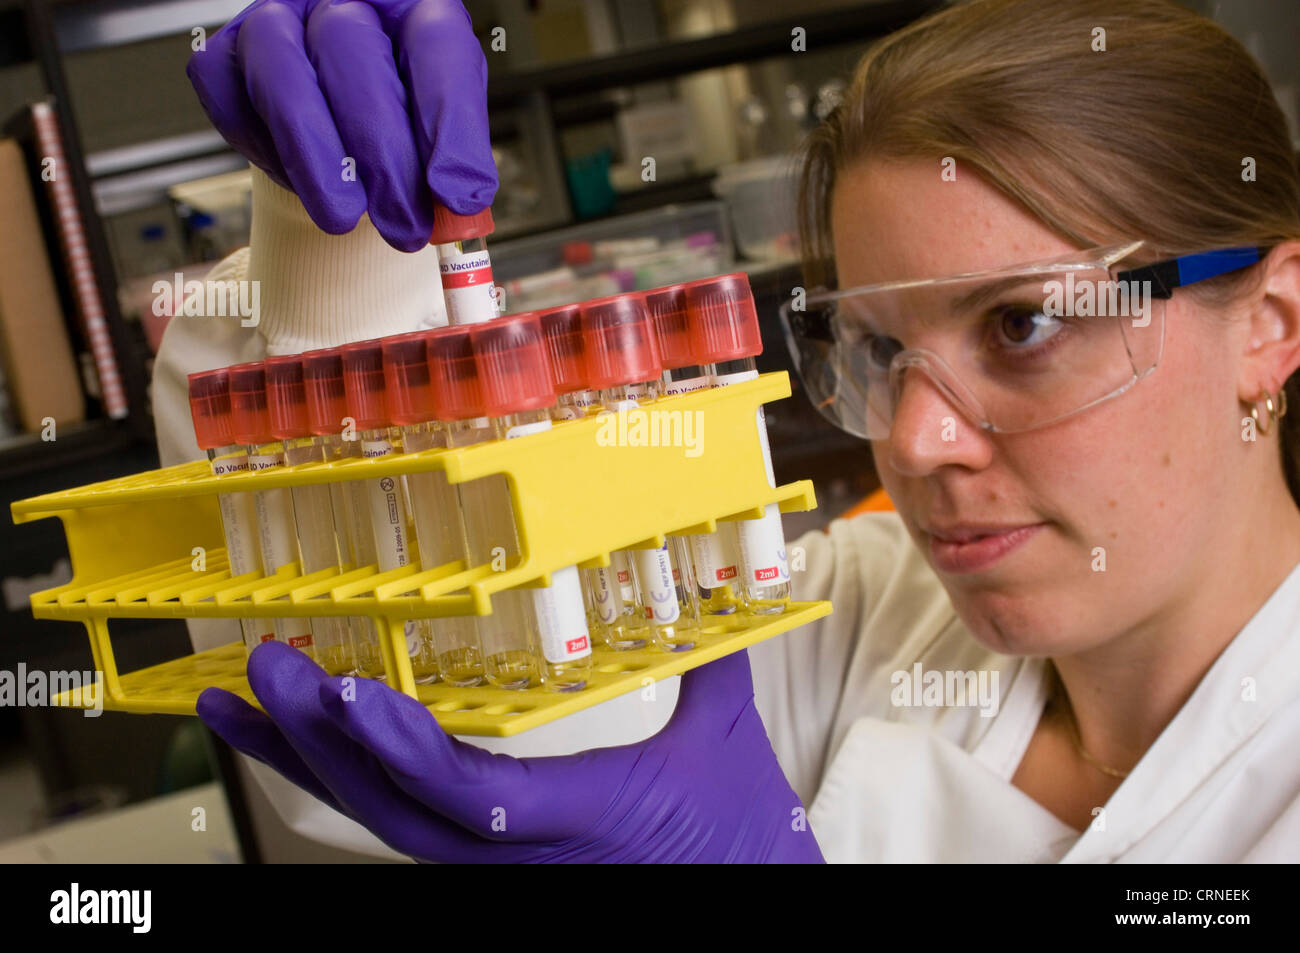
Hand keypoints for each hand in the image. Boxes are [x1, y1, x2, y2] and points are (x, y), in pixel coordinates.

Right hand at [186, 0, 496, 250]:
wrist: (339, 122)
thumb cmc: (399, 118)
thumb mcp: (439, 134)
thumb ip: (452, 165)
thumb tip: (459, 209)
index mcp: (410, 6)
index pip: (436, 43)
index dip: (449, 124)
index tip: (457, 195)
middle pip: (354, 52)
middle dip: (384, 155)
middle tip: (405, 226)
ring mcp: (277, 17)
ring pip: (282, 70)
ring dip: (316, 158)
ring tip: (342, 219)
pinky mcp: (227, 52)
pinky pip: (231, 96)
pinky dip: (264, 149)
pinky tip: (298, 183)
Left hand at [198, 640, 823, 862]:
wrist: (753, 896)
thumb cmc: (741, 836)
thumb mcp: (727, 742)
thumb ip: (705, 658)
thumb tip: (710, 584)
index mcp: (583, 821)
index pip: (479, 796)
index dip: (407, 750)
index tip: (352, 695)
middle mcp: (526, 858)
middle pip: (397, 814)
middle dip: (318, 744)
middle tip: (264, 674)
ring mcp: (505, 868)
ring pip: (388, 825)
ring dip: (312, 763)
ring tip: (250, 705)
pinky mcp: (498, 864)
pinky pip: (410, 826)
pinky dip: (352, 779)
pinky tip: (313, 743)